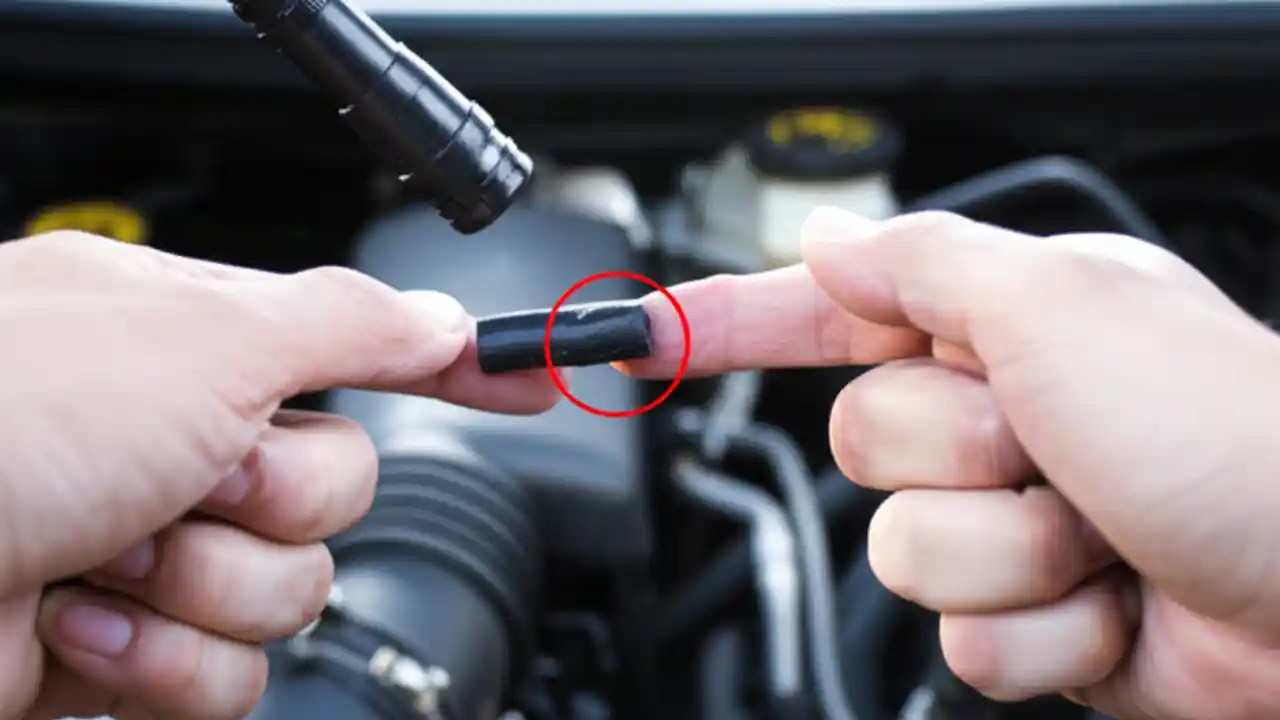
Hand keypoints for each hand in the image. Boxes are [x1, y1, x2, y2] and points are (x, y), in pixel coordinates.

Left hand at [0, 232, 558, 719]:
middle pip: (341, 492)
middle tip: (184, 473)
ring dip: (205, 586)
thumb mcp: (200, 336)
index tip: (524, 381)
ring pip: (290, 598)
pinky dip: (159, 663)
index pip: (362, 355)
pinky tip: (78, 628)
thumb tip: (438, 319)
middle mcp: (177, 445)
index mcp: (197, 349)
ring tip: (104, 554)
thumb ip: (345, 324)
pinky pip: (226, 679)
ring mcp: (150, 551)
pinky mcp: (122, 655)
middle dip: (273, 498)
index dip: (451, 371)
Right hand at [624, 208, 1279, 718]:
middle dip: (954, 453)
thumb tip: (828, 242)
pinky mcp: (1031, 617)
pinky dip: (1039, 632)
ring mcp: (1013, 522)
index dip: (731, 320)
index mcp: (1001, 321)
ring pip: (904, 551)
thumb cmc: (1236, 434)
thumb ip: (921, 265)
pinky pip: (961, 639)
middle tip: (1048, 445)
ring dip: (1006, 550)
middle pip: (860, 440)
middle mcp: (1003, 416)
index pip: (830, 313)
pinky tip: (1113, 605)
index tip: (648, 332)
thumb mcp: (1061, 307)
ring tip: (1102, 532)